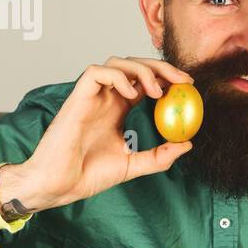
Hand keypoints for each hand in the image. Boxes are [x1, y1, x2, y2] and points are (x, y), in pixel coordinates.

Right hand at [0, 56, 194, 212]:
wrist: (59, 185)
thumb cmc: (87, 175)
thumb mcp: (132, 165)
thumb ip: (158, 156)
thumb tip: (187, 144)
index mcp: (118, 109)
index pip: (144, 82)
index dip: (166, 78)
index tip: (188, 86)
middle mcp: (106, 98)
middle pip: (135, 66)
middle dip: (161, 67)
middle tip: (183, 80)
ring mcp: (91, 97)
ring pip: (116, 62)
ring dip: (141, 69)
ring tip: (156, 91)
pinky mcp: (77, 98)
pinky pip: (96, 72)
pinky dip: (117, 76)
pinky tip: (131, 94)